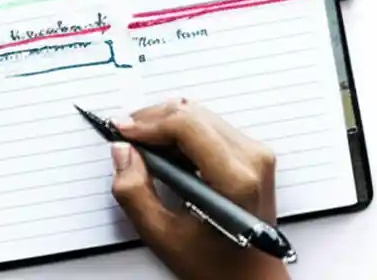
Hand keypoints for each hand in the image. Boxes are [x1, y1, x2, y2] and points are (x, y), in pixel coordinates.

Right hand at [110, 99, 288, 279]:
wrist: (252, 277)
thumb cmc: (218, 265)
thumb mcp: (164, 237)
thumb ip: (135, 193)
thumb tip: (122, 152)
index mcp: (235, 179)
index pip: (186, 125)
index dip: (147, 123)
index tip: (122, 131)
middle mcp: (252, 159)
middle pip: (191, 113)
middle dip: (151, 120)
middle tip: (125, 137)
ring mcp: (255, 153)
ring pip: (198, 114)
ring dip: (164, 124)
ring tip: (143, 146)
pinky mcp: (251, 153)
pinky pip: (208, 125)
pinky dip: (180, 132)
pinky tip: (165, 152)